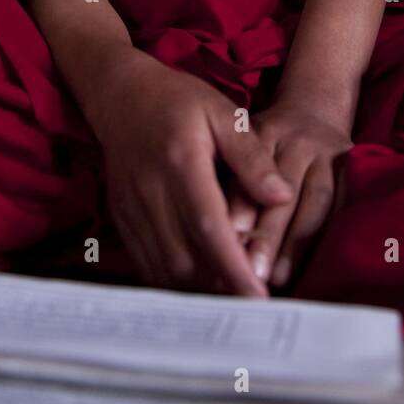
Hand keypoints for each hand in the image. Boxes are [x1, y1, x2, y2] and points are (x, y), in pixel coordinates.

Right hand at [90, 53, 294, 296]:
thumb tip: (283, 196)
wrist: (120, 94)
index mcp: (181, 163)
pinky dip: (173, 282)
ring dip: (197, 293)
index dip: (232, 267)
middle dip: (219, 290)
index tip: (258, 296)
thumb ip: (252, 156)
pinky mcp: (122, 219)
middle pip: (184, 259)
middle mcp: (151, 192)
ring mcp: (132, 209)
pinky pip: (146, 263)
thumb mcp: (223, 113)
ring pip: (163, 268)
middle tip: (253, 309)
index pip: (208, 227)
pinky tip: (199, 289)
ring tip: (231, 303)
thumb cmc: (178, 100)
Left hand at [231, 102, 351, 288]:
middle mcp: (300, 142)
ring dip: (299, 242)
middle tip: (252, 271)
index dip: (242, 208)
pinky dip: (331, 234)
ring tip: (281, 277)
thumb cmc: (269, 139)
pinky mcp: (354, 167)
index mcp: (267, 132)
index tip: (229, 240)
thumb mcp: (243, 141)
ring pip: (317, 200)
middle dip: (269, 235)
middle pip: (285, 192)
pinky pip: (344, 204)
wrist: (315, 112)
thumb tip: (212, 231)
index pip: (251, 173)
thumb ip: (232, 178)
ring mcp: (331, 154)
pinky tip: (318, 264)